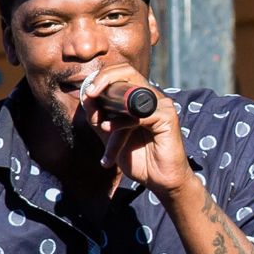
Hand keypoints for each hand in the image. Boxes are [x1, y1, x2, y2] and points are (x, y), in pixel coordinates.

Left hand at [86, 60, 196, 198]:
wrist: (160, 181)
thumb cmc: (139, 159)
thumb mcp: (111, 137)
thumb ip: (99, 118)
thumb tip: (85, 97)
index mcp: (140, 99)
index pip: (122, 73)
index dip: (103, 77)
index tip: (88, 92)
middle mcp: (152, 98)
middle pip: (128, 72)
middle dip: (105, 79)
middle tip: (91, 93)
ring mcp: (162, 106)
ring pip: (131, 95)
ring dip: (112, 111)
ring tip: (102, 127)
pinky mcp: (168, 117)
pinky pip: (140, 114)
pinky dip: (122, 123)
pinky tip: (111, 131)